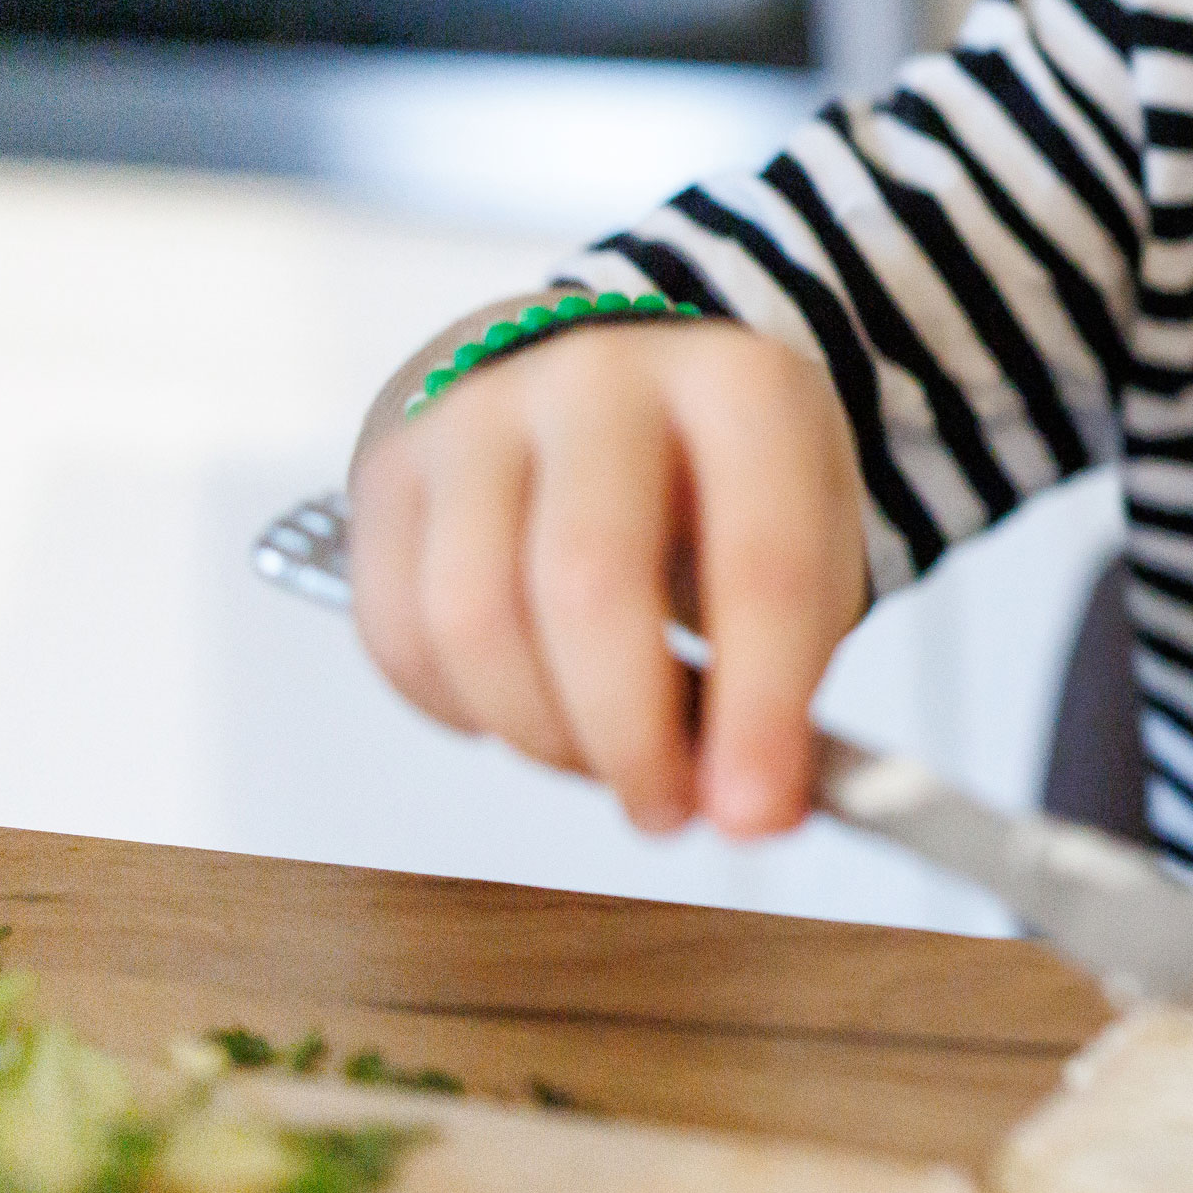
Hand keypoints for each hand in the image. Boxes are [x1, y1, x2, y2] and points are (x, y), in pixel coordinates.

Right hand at [342, 302, 864, 840]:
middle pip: (589, 586)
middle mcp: (601, 380)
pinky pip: (397, 630)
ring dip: (540, 735)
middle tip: (666, 810)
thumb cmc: (715, 484)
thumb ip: (783, 679)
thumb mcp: (802, 547)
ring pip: (473, 619)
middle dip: (628, 737)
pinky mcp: (390, 466)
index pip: (757, 564)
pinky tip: (524, 709)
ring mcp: (478, 413)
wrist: (606, 376)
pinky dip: (460, 710)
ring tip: (600, 758)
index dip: (757, 709)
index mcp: (741, 390)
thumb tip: (747, 812)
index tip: (755, 816)